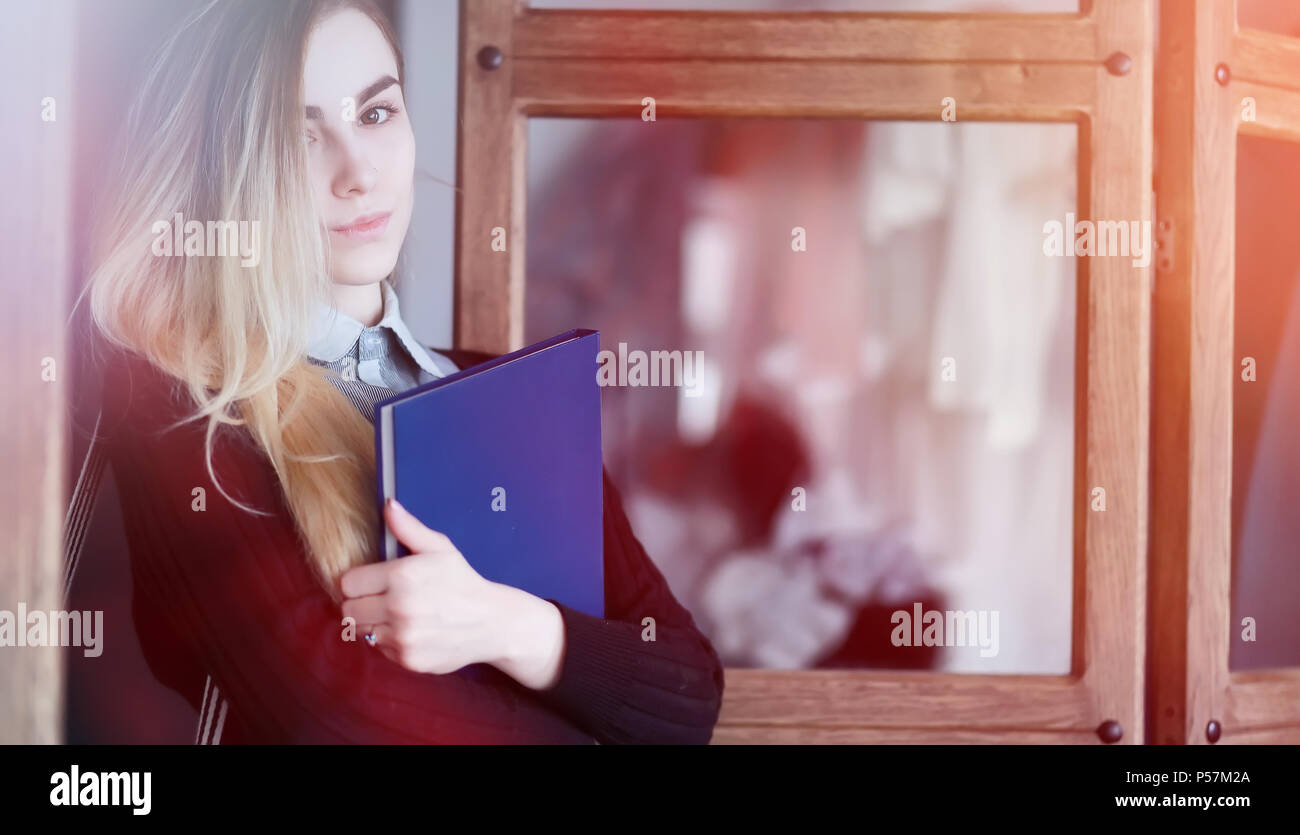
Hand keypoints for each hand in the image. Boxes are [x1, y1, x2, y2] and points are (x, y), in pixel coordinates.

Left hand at [340, 498, 566, 688]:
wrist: (492, 622)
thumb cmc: (463, 582)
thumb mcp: (440, 549)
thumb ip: (408, 528)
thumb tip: (388, 506)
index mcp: (402, 576)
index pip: (348, 583)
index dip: (358, 581)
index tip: (372, 582)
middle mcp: (399, 608)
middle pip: (348, 610)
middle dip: (361, 603)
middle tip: (381, 599)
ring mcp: (403, 637)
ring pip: (361, 631)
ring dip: (372, 623)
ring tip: (396, 615)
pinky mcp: (408, 659)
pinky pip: (380, 649)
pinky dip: (389, 641)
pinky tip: (410, 631)